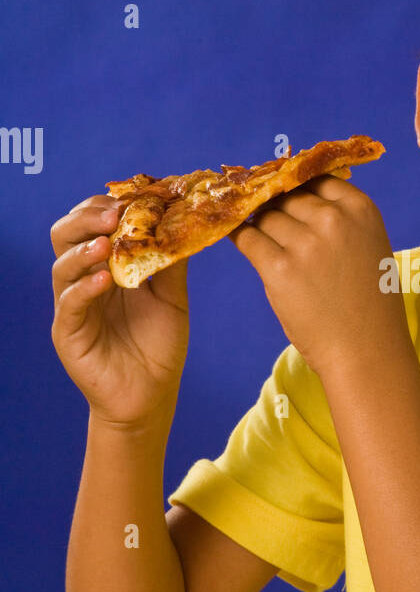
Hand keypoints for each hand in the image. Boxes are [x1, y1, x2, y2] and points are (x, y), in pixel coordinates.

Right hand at [50, 194, 189, 428]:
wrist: (152, 394)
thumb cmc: (158, 346)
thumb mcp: (172, 298)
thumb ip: (172, 263)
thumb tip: (184, 221)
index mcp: (106, 266)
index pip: (93, 224)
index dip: (107, 207)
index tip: (134, 197)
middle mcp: (84, 280)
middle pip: (66, 235)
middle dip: (86, 218)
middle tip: (113, 213)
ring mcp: (73, 305)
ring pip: (62, 265)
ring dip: (83, 250)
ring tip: (105, 244)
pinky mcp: (68, 332)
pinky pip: (69, 303)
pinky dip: (84, 288)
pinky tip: (104, 281)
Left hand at [230, 174, 408, 375]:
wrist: (366, 351)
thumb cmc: (369, 304)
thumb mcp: (370, 247)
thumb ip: (342, 221)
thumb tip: (297, 198)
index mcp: (361, 209)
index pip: (317, 179)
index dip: (299, 188)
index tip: (287, 196)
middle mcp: (334, 219)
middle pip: (289, 196)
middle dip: (277, 207)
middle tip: (268, 220)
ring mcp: (305, 243)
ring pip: (266, 216)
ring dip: (259, 225)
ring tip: (257, 236)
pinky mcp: (279, 268)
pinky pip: (248, 238)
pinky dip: (239, 236)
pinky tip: (236, 237)